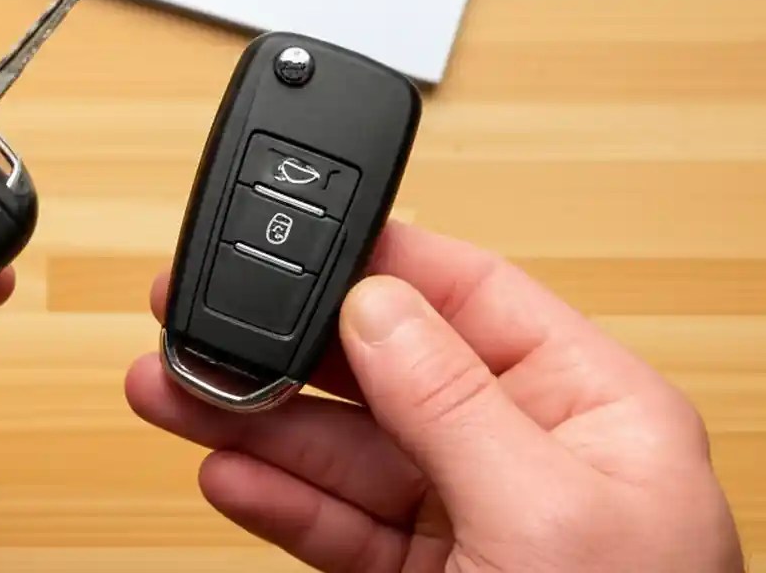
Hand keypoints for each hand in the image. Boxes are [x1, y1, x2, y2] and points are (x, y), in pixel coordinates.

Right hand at [127, 221, 744, 571]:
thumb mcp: (546, 516)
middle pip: (380, 371)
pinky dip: (277, 501)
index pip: (470, 297)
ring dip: (252, 423)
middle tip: (195, 323)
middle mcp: (526, 452)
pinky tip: (228, 474)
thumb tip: (376, 306)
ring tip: (175, 392)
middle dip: (282, 349)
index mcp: (591, 407)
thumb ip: (454, 403)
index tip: (289, 241)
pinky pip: (336, 523)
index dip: (374, 264)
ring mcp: (470, 519)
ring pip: (340, 450)